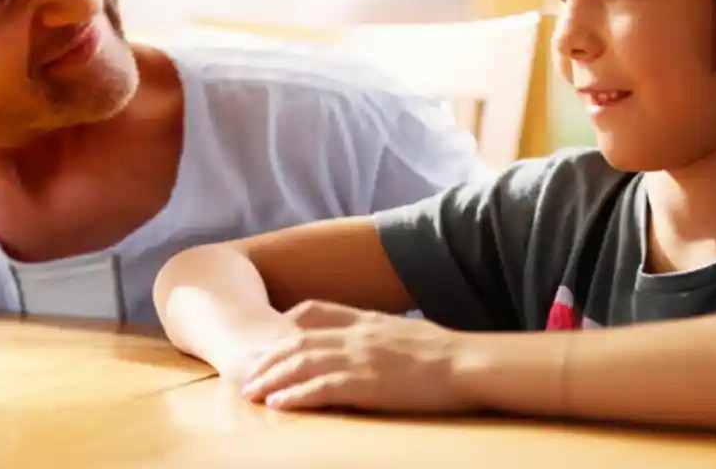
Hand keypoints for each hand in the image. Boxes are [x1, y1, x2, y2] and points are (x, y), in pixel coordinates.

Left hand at [238, 300, 479, 412]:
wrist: (468, 363)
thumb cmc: (446, 353)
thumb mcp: (406, 331)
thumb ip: (380, 330)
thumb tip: (369, 336)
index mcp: (367, 320)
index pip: (315, 311)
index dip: (287, 324)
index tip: (271, 340)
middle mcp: (356, 335)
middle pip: (298, 341)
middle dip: (268, 359)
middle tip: (246, 376)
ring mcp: (360, 358)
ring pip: (302, 364)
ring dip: (271, 378)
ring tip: (250, 393)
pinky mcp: (366, 384)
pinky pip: (321, 388)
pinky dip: (296, 395)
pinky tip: (278, 404)